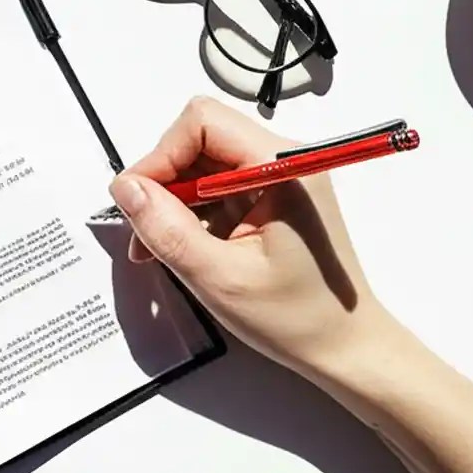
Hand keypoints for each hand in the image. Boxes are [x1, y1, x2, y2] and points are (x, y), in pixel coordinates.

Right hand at [108, 97, 394, 376]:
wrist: (347, 348)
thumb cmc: (297, 319)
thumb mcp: (219, 278)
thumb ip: (167, 229)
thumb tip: (125, 188)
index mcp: (283, 167)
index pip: (203, 123)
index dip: (160, 157)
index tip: (135, 201)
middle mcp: (285, 160)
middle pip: (202, 139)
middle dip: (163, 181)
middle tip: (142, 231)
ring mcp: (281, 178)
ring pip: (205, 163)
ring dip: (174, 201)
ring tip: (156, 249)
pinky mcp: (275, 198)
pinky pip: (219, 187)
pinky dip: (194, 213)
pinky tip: (183, 249)